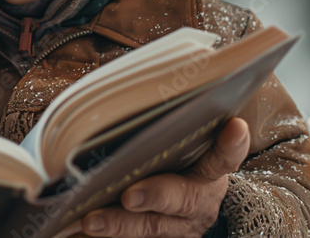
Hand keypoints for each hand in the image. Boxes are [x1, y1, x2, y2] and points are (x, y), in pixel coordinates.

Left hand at [56, 117, 249, 237]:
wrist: (190, 202)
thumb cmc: (178, 156)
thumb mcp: (184, 140)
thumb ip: (170, 122)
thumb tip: (136, 86)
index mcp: (211, 170)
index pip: (225, 154)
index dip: (230, 144)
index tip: (234, 126)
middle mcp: (200, 201)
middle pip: (180, 199)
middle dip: (153, 196)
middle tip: (129, 195)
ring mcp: (179, 227)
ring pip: (151, 227)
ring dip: (119, 224)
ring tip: (91, 221)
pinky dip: (107, 237)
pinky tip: (75, 232)